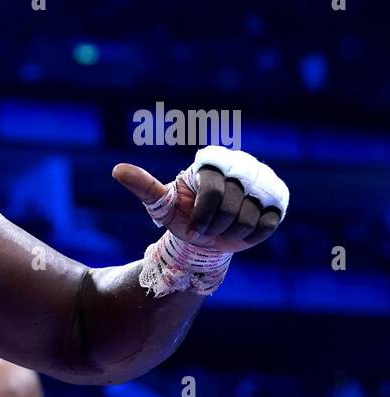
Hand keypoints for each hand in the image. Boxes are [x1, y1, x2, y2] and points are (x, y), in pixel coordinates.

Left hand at [112, 155, 284, 253]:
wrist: (209, 232)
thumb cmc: (183, 214)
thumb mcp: (162, 203)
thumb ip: (143, 185)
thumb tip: (116, 169)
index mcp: (211, 160)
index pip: (211, 194)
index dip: (200, 218)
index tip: (192, 227)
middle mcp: (240, 163)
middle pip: (230, 208)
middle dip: (213, 228)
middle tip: (207, 229)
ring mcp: (263, 179)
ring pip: (249, 219)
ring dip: (231, 234)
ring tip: (223, 228)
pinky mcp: (279, 198)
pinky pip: (266, 224)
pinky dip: (250, 236)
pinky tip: (242, 228)